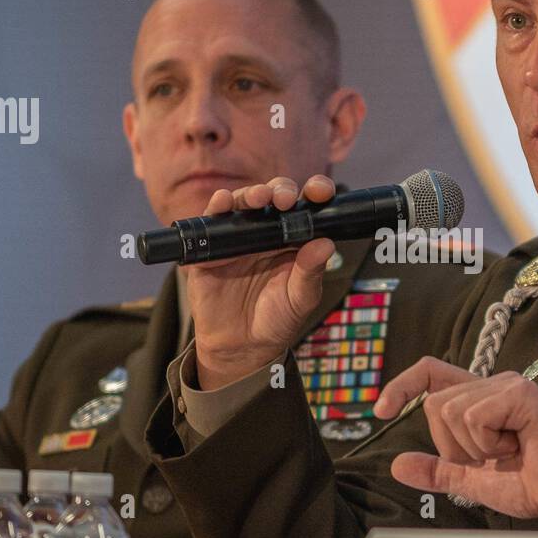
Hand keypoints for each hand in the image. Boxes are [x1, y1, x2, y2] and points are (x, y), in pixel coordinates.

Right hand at [185, 175, 335, 390]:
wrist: (242, 347)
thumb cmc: (276, 320)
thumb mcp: (300, 299)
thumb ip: (310, 273)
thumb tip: (325, 244)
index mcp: (295, 240)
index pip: (307, 207)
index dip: (315, 193)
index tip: (322, 192)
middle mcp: (267, 232)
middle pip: (274, 197)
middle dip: (281, 191)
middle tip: (285, 200)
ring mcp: (238, 238)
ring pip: (243, 203)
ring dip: (251, 194)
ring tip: (259, 198)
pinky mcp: (211, 248)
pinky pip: (211, 222)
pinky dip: (217, 207)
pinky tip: (223, 202)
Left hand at [374, 357, 537, 521]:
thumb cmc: (528, 483)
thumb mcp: (470, 479)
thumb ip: (436, 470)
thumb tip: (398, 465)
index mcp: (477, 399)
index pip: (430, 372)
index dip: (402, 385)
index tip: (381, 410)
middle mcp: (491, 384)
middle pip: (434, 404)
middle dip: (451, 445)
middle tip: (488, 457)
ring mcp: (507, 385)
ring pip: (450, 412)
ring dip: (473, 447)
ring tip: (506, 452)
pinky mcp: (520, 394)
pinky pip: (474, 417)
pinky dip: (487, 443)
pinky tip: (516, 447)